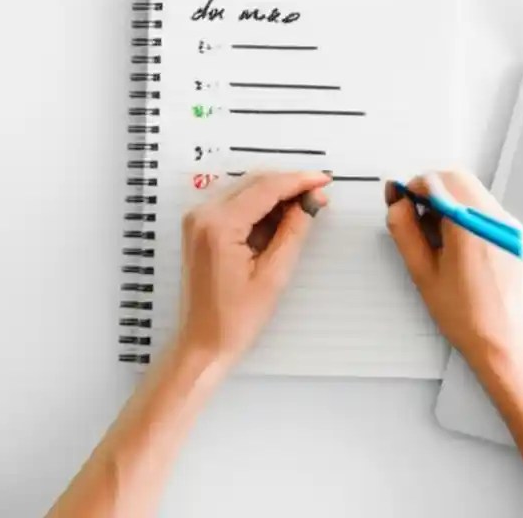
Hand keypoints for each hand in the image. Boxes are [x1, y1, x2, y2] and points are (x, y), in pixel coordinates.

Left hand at [178, 171, 330, 365]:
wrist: (202, 343)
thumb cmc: (234, 319)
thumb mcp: (274, 275)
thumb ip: (293, 231)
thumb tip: (310, 202)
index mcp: (219, 225)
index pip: (266, 188)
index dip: (299, 181)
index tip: (324, 180)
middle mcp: (202, 215)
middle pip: (255, 182)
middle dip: (290, 185)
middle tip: (320, 197)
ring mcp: (198, 220)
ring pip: (246, 189)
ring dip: (276, 194)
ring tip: (305, 209)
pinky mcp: (200, 228)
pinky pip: (236, 204)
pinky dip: (261, 206)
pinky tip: (281, 219)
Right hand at [385, 171, 522, 373]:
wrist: (509, 341)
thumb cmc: (470, 318)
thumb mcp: (424, 274)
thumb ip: (405, 233)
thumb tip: (398, 206)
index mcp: (470, 225)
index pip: (439, 180)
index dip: (413, 186)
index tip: (400, 200)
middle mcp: (495, 218)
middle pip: (458, 179)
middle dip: (431, 190)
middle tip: (414, 216)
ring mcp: (509, 225)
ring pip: (473, 192)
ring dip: (449, 202)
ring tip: (435, 236)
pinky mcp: (515, 235)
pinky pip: (486, 209)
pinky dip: (466, 214)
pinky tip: (456, 244)